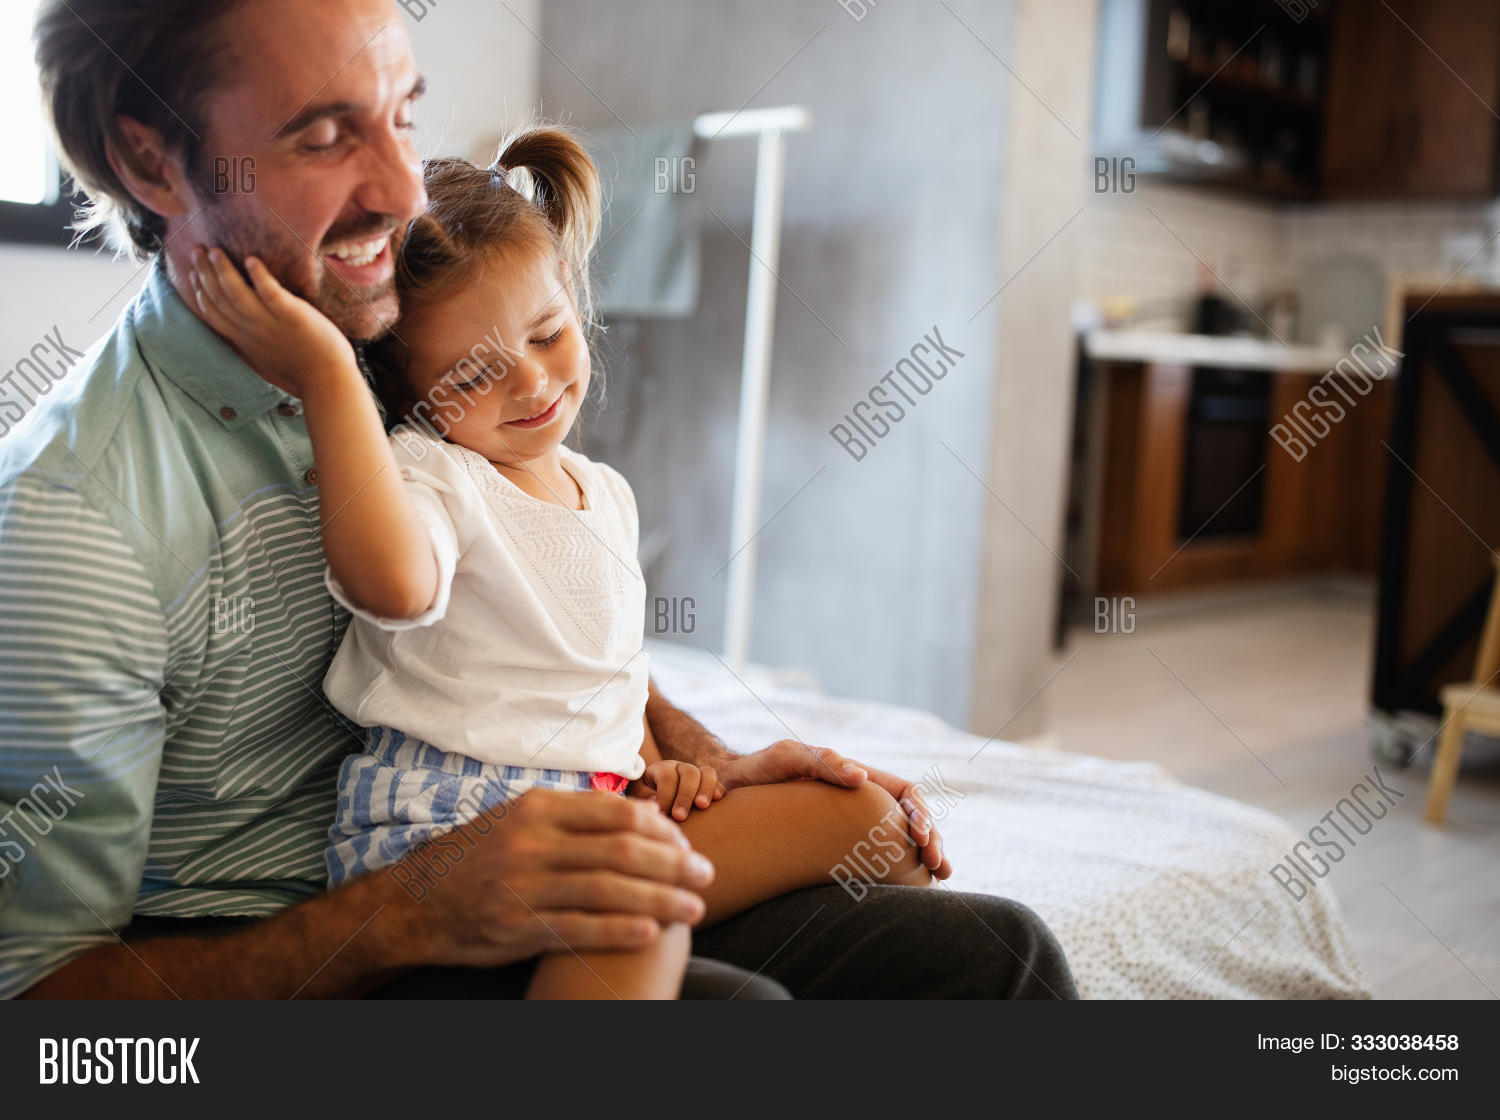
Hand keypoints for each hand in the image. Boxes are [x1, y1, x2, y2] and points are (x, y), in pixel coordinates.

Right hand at [187, 246, 357, 399]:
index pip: (213, 313)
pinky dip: (259, 275)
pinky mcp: (291, 315)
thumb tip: (249, 328)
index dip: (200, 290)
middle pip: (218, 297)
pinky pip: (269, 292)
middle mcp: (251, 330)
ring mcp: (269, 323)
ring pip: (236, 292)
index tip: (194, 273)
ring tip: (215, 251)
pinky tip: (251, 259)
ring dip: (223, 269)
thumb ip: (255, 339)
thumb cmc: (304, 371)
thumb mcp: (267, 357)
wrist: (327, 382)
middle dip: (204, 272)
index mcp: (244, 339)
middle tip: (197, 250)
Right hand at [387, 789, 715, 968]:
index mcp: (538, 809)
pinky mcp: (517, 926)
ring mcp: (523, 886)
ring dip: (662, 899)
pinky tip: (653, 931)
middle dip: (675, 863)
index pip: (616, 812)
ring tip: (695, 907)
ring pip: (609, 889)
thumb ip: (571, 815)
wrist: (415, 902)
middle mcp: (532, 842)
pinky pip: (580, 927)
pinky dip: (621, 929)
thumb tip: (636, 814)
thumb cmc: (481, 857)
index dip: (662, 828)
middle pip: (622, 850)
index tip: (687, 841)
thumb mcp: (519, 819)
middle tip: (707, 874)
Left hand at [630, 760, 724, 821]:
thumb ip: (643, 796)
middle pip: (689, 772)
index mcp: (662, 769)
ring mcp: (696, 775)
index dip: (665, 795)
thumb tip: (656, 802)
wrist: (654, 794)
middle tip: (680, 816)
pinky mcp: (707, 785)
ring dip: (705, 790)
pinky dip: (718, 789)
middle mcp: (680, 768)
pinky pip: (718, 782)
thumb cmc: (645, 797)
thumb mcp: (638, 794)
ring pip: (707, 773)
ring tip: (702, 807)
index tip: (662, 814)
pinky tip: (717, 801)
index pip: (667, 776)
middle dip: (685, 795)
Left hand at [719, 740, 951, 878]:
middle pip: (910, 820)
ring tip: (937, 878)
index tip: (923, 838)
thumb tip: (859, 777)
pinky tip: (902, 890)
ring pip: (897, 841)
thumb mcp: (788, 757)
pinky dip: (894, 871)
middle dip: (932, 841)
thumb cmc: (760, 770)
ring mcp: (851, 825)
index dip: (921, 815)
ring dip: (921, 857)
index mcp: (859, 779)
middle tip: (940, 867)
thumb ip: (822, 761)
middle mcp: (861, 802)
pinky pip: (874, 857)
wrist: (733, 788)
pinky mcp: (836, 846)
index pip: (905, 794)